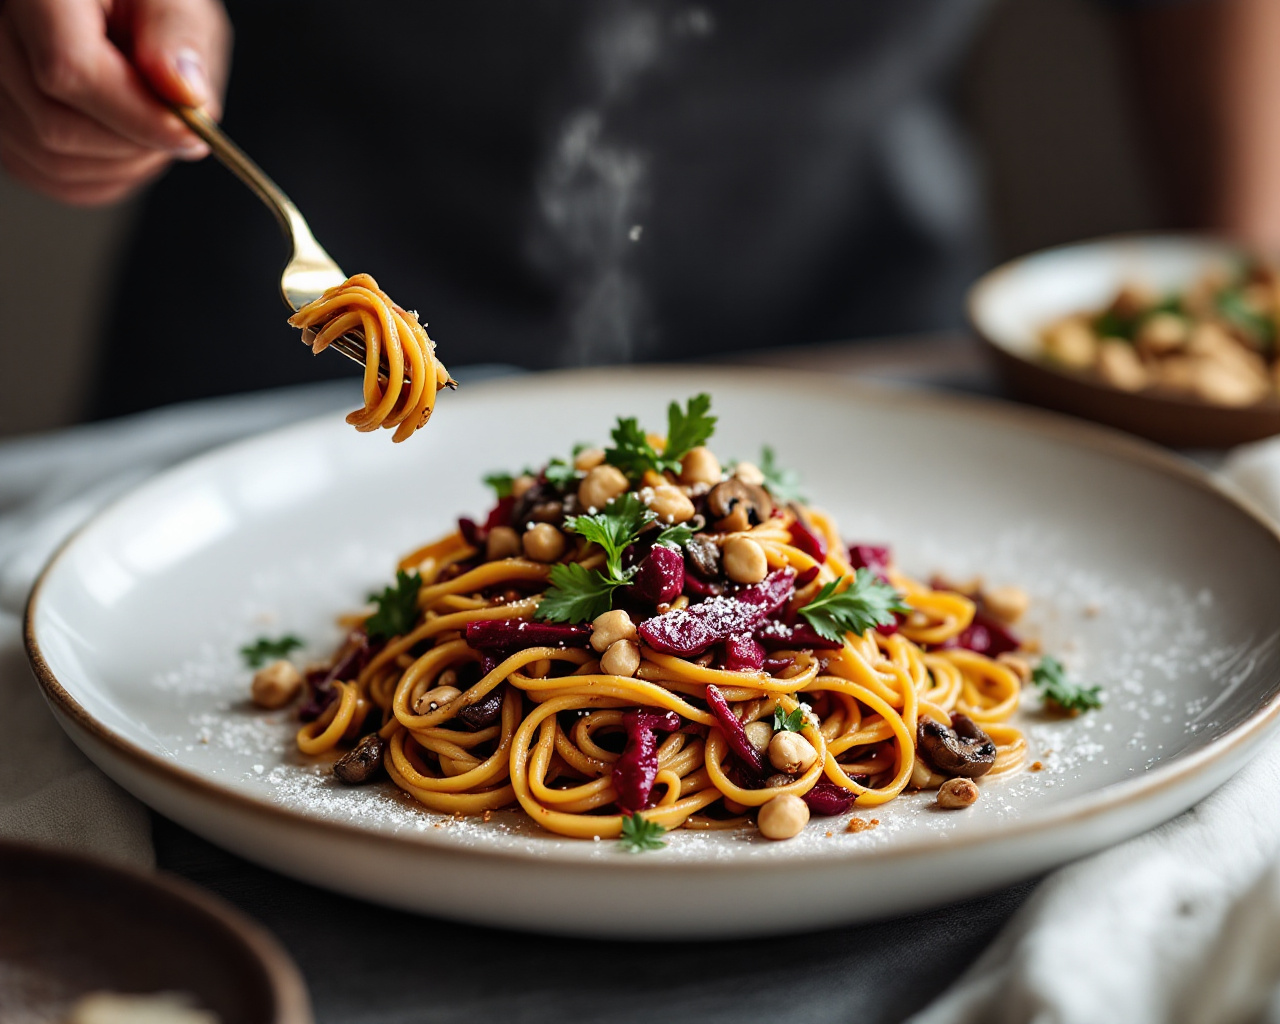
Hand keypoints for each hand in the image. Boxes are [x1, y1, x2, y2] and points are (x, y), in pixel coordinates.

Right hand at [0, 0, 230, 204]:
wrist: (111, 8)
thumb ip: (178, 38)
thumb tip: (186, 95)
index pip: (68, 69)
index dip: (136, 115)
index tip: (188, 133)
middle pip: (56, 125)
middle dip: (134, 145)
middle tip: (181, 130)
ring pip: (51, 159)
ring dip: (123, 165)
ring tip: (156, 129)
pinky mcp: (4, 121)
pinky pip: (49, 175)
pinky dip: (103, 176)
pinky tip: (130, 145)